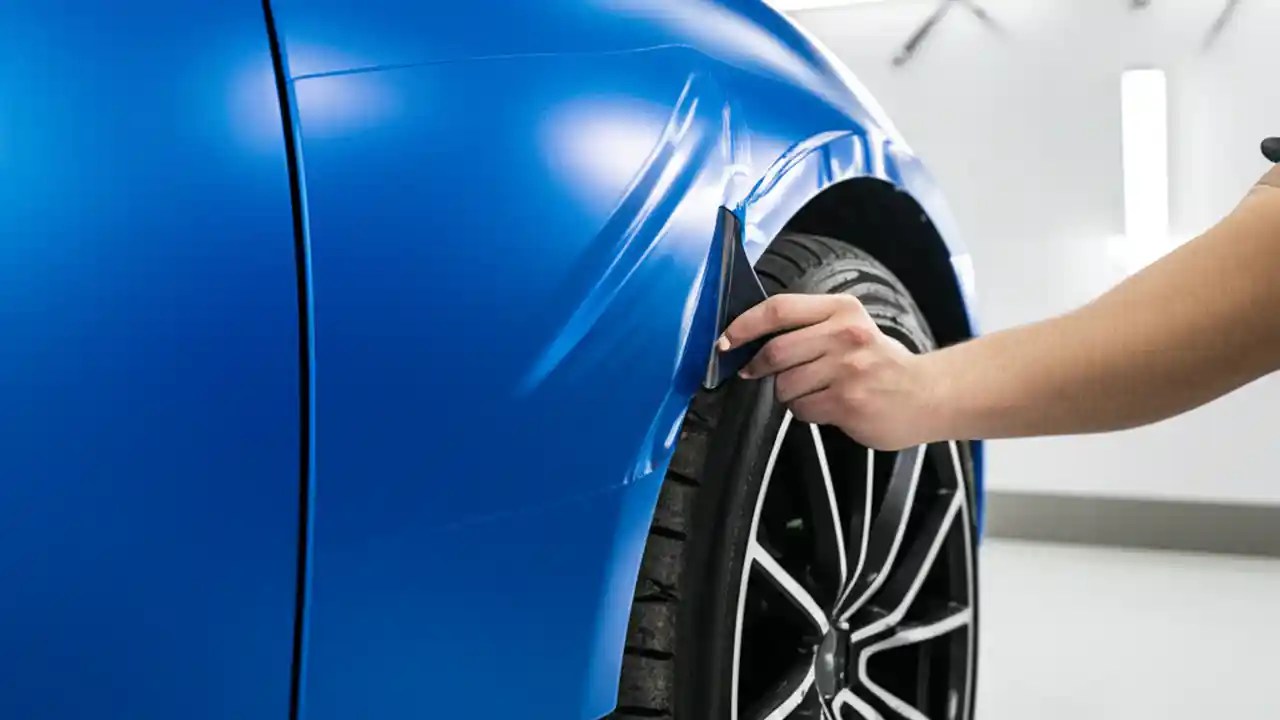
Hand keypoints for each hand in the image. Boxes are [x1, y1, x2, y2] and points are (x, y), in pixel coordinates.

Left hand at [717, 294, 939, 449]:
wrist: (926, 394)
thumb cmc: (881, 363)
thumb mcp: (851, 328)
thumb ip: (809, 327)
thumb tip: (751, 339)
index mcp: (842, 310)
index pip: (778, 309)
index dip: (744, 325)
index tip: (726, 340)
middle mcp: (845, 335)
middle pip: (775, 351)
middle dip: (758, 367)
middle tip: (756, 373)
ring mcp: (847, 370)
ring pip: (785, 385)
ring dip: (787, 393)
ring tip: (813, 390)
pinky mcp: (847, 402)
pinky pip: (802, 409)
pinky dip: (805, 411)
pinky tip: (827, 405)